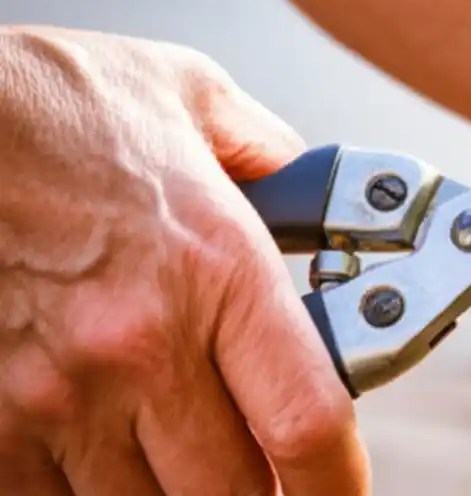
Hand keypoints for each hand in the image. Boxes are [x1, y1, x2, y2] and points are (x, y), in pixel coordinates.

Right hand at [0, 27, 369, 494]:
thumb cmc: (47, 105)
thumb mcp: (190, 97)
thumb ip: (274, 159)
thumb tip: (320, 195)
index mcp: (215, 270)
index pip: (307, 424)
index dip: (337, 482)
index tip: (340, 487)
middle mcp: (139, 346)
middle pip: (234, 492)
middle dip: (256, 486)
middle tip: (256, 460)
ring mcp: (53, 395)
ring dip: (170, 491)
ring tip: (169, 444)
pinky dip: (85, 489)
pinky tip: (95, 449)